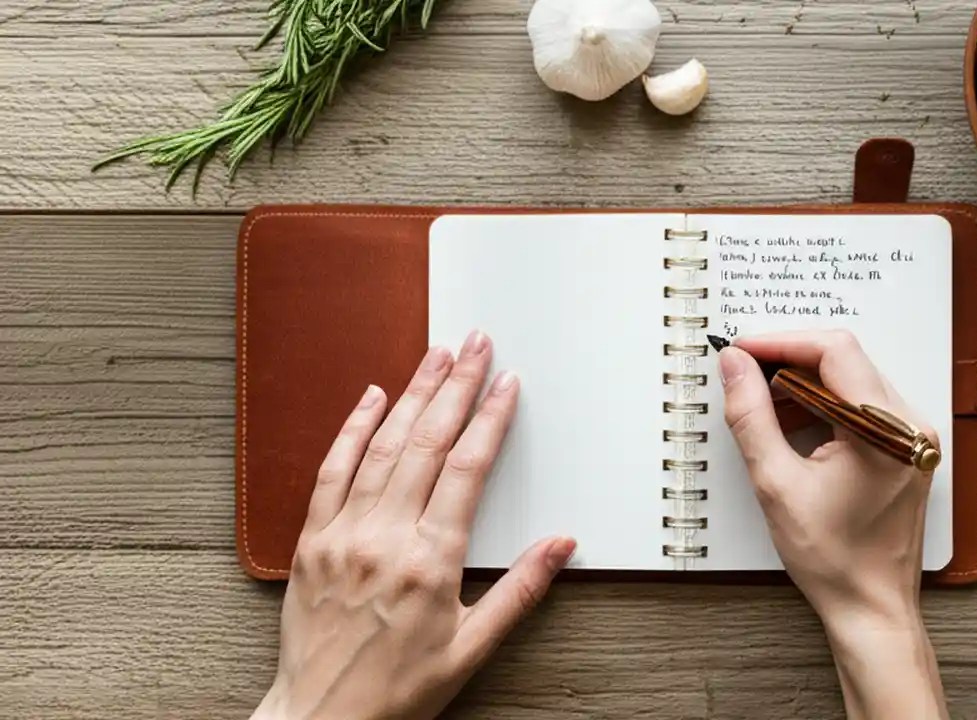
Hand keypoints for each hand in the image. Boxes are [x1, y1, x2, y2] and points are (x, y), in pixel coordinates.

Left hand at [252, 332, 575, 719]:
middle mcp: (385, 537)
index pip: (467, 469)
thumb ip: (519, 591)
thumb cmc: (397, 690)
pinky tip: (371, 397)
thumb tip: (560, 545)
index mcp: (430, 560)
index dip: (491, 419)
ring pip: (382, 446)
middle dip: (457, 386)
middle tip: (476, 345)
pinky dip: (352, 429)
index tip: (507, 385)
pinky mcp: (311, 540)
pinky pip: (331, 470)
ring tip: (436, 356)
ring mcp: (343, 533)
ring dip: (412, 393)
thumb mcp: (473, 648)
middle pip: (427, 442)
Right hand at [718, 330, 946, 719]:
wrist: (871, 606)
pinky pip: (861, 405)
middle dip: (789, 361)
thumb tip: (734, 366)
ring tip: (761, 404)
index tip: (742, 351)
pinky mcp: (905, 448)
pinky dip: (823, 404)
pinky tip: (790, 423)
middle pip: (845, 360)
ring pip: (851, 379)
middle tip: (744, 375)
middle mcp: (908, 425)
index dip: (781, 342)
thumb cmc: (834, 558)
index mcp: (884, 429)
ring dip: (804, 383)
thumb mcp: (776, 483)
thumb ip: (751, 416)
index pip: (834, 351)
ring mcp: (911, 436)